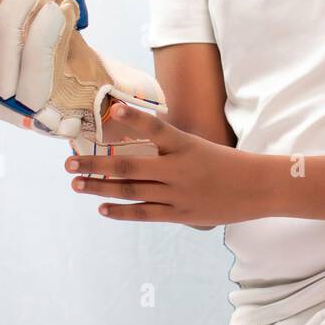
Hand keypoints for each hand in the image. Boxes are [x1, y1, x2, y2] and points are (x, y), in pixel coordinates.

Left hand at [64, 102, 267, 226]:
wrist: (256, 187)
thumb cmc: (225, 163)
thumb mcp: (198, 146)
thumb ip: (169, 147)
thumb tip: (136, 146)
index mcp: (184, 145)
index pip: (155, 127)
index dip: (133, 118)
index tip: (111, 109)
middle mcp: (177, 168)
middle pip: (128, 167)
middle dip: (95, 165)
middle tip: (68, 164)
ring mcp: (177, 193)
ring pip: (130, 192)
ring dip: (100, 188)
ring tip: (76, 184)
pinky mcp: (180, 214)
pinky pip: (144, 214)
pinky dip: (121, 212)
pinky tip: (102, 208)